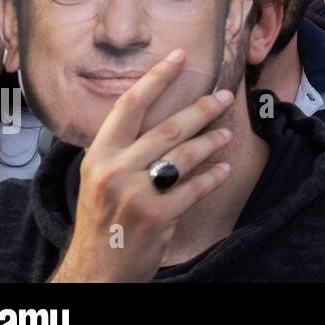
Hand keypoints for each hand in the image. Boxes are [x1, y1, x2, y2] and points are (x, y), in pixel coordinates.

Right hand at [49, 51, 234, 282]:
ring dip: (213, 141)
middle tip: (224, 97)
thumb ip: (121, 149)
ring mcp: (135, 194)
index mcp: (99, 154)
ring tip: (228, 133)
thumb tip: (154, 113)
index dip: (157, 77)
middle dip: (202, 109)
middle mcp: (114, 169)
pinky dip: (213, 177)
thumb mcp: (99, 178)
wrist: (96, 269)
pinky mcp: (157, 216)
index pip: (130, 105)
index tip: (180, 55)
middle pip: (168, 127)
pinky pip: (194, 188)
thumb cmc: (103, 220)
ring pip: (185, 155)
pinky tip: (224, 169)